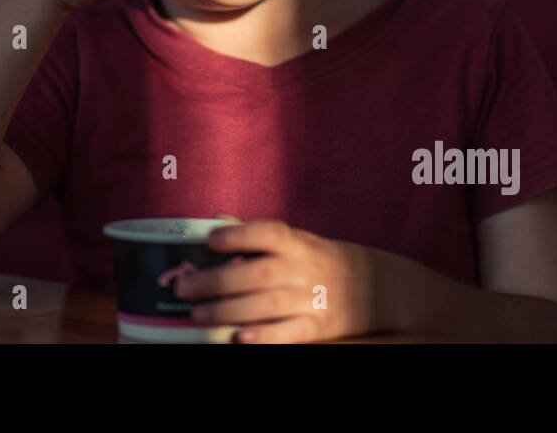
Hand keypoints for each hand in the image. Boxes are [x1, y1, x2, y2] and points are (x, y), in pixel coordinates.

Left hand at [175, 214, 383, 342]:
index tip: (209, 240)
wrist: (372, 288)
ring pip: (266, 305)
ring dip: (228, 311)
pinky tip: (238, 337)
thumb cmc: (317, 260)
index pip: (267, 233)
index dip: (238, 234)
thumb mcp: (293, 240)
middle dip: (217, 281)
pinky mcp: (317, 327)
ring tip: (197, 315)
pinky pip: (288, 333)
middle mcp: (302, 269)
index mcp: (295, 243)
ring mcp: (311, 299)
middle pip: (258, 273)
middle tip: (183, 287)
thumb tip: (214, 219)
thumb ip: (253, 233)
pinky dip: (264, 337)